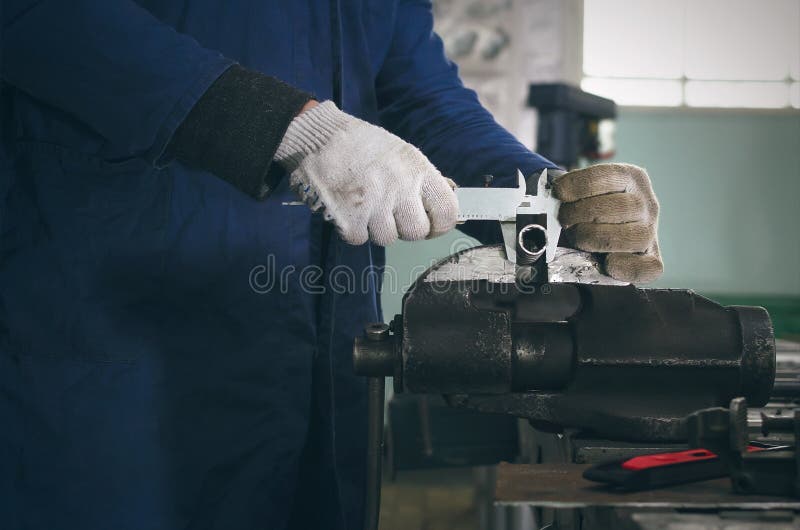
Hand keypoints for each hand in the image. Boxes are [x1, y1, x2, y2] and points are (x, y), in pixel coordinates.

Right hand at [274, 101, 457, 245]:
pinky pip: (360, 239)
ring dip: (377, 228)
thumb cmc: (362, 146)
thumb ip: (421, 180)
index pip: (448, 211)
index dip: (440, 224)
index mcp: (417, 170)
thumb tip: (446, 205)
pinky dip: (353, 229)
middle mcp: (400, 188)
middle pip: (417, 232)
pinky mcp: (350, 219)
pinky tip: (349, 208)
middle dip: (406, 229)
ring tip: (366, 206)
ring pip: (388, 238)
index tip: (431, 224)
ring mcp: (374, 205)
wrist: (319, 137)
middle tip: (393, 216)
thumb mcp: (401, 153)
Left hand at [552, 163, 662, 282]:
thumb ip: (570, 196)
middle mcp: (647, 204)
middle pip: (621, 207)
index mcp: (631, 178)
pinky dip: (627, 267)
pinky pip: (649, 268)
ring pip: (633, 237)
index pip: (610, 176)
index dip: (581, 184)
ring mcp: (650, 232)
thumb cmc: (585, 210)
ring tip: (576, 238)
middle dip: (583, 213)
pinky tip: (607, 264)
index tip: (559, 192)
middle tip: (564, 219)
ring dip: (596, 238)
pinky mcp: (652, 259)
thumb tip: (548, 204)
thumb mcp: (581, 193)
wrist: (599, 229)